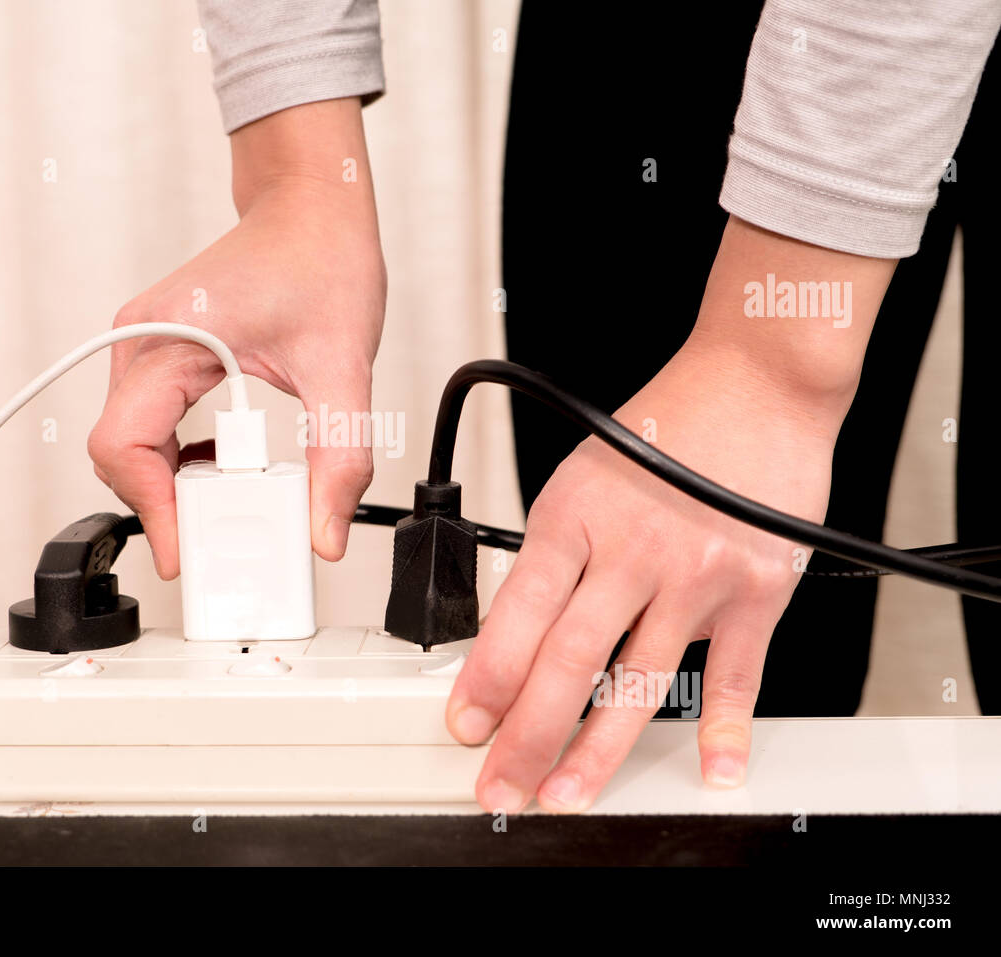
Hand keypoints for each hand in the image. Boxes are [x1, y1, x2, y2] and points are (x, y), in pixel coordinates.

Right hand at [88, 99, 384, 578]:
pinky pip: (148, 423)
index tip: (185, 550)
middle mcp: (141, 339)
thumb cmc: (321, 257)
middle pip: (120, 453)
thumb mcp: (343, 366)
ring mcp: (145, 344)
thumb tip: (326, 533)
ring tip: (231, 495)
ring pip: (131, 443)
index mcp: (169, 336)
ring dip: (173, 482)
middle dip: (165, 503)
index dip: (150, 508)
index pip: (126, 445)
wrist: (314, 206)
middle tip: (221, 532)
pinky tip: (224, 461)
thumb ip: (339, 456)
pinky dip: (179, 458)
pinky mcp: (159, 351)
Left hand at [445, 216, 896, 811]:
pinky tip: (711, 770)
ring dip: (597, 751)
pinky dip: (724, 730)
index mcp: (573, 516)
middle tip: (502, 786)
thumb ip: (555, 550)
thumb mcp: (580, 474)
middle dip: (526, 737)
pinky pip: (736, 675)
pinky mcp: (755, 591)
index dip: (485, 681)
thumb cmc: (665, 426)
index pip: (515, 616)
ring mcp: (695, 576)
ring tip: (566, 793)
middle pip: (567, 663)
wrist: (755, 384)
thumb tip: (519, 629)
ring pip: (638, 683)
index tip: (465, 725)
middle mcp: (630, 550)